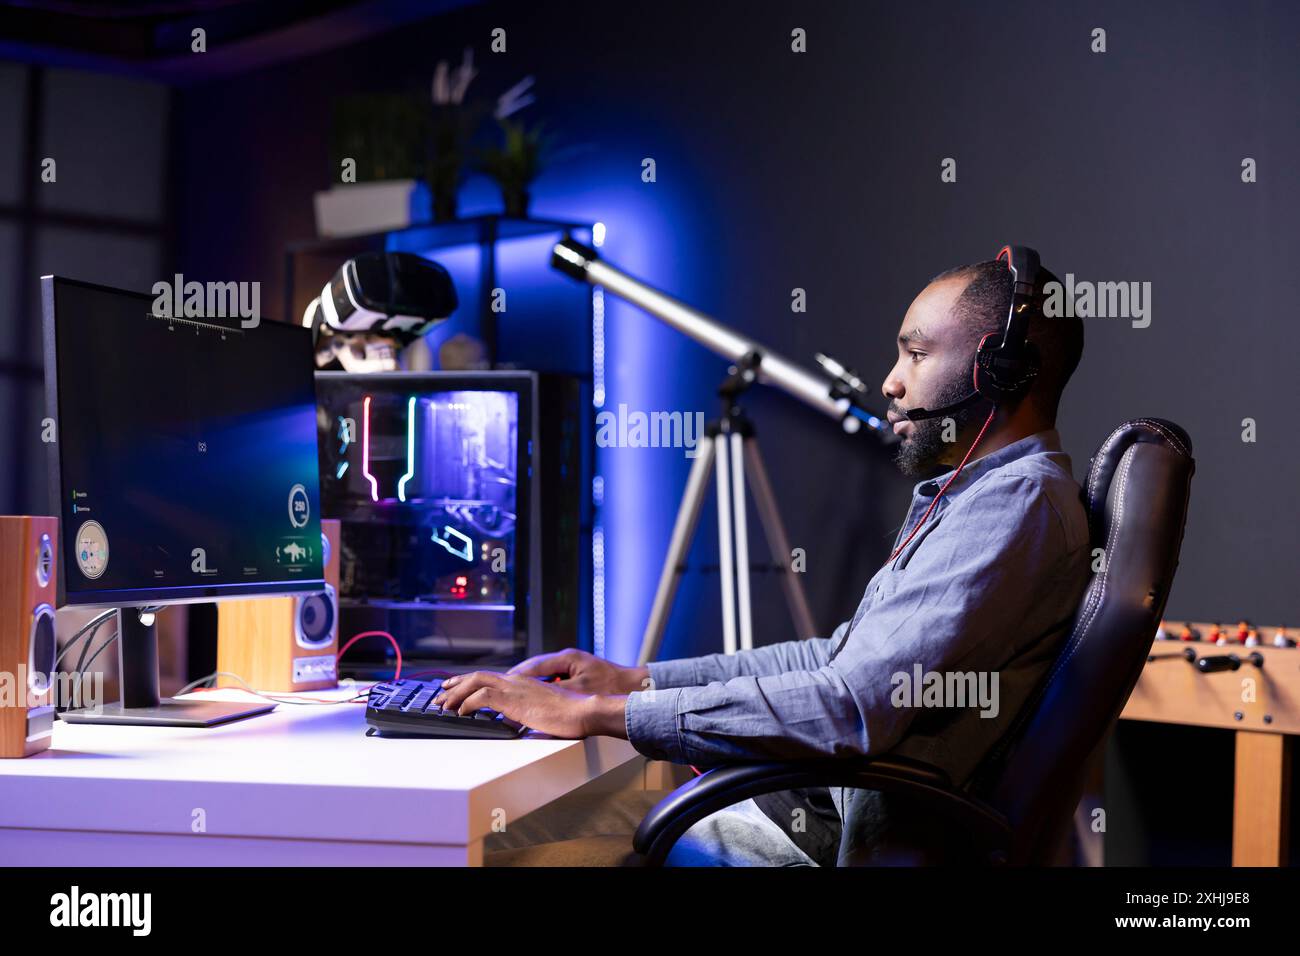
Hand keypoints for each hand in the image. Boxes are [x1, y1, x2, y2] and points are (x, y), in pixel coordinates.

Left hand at [433, 671, 628, 738]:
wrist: (584, 711)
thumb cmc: (571, 714)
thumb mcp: (544, 710)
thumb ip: (527, 710)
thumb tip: (513, 718)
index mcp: (524, 682)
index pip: (490, 677)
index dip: (470, 682)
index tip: (456, 688)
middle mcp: (517, 680)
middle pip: (478, 676)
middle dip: (456, 684)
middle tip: (441, 694)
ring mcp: (515, 688)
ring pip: (476, 682)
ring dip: (457, 693)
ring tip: (444, 704)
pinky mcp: (514, 699)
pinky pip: (483, 697)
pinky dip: (468, 703)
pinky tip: (461, 712)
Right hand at [506, 648, 648, 695]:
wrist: (633, 686)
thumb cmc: (611, 686)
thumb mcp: (579, 691)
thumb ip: (556, 692)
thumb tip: (534, 695)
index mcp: (566, 658)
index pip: (533, 666)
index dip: (516, 676)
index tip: (502, 683)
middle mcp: (568, 659)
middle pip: (535, 668)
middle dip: (519, 679)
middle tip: (502, 688)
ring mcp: (573, 666)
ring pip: (544, 674)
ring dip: (530, 684)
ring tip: (514, 694)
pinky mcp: (578, 675)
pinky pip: (554, 680)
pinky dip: (543, 687)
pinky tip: (538, 698)